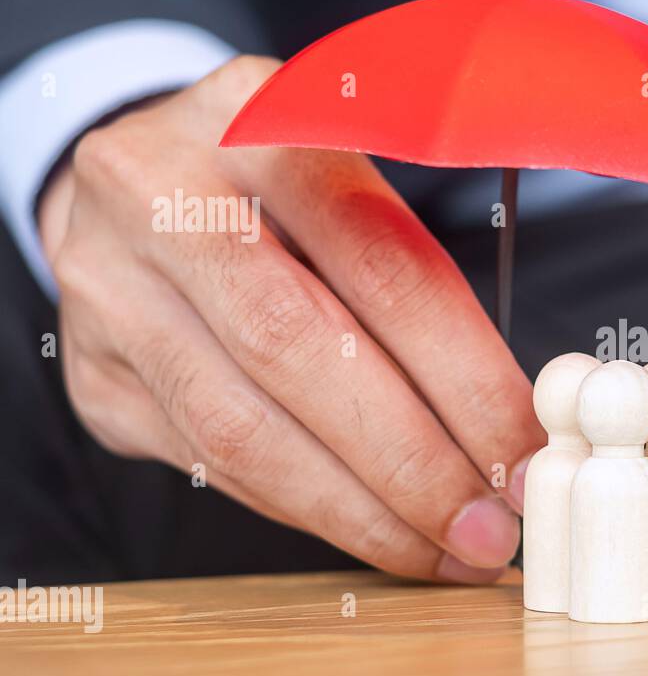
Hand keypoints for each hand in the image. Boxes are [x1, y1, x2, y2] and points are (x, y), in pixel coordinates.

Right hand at [39, 55, 541, 581]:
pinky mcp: (97, 374)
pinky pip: (211, 465)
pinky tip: (372, 531)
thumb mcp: (350, 179)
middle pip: (300, 352)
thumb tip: (516, 418)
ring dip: (359, 511)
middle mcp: (163, 199)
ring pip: (242, 430)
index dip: (464, 375)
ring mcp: (114, 291)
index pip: (381, 268)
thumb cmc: (279, 191)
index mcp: (262, 126)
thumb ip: (420, 275)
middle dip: (411, 463)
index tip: (523, 452)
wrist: (134, 186)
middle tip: (487, 528)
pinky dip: (304, 510)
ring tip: (441, 549)